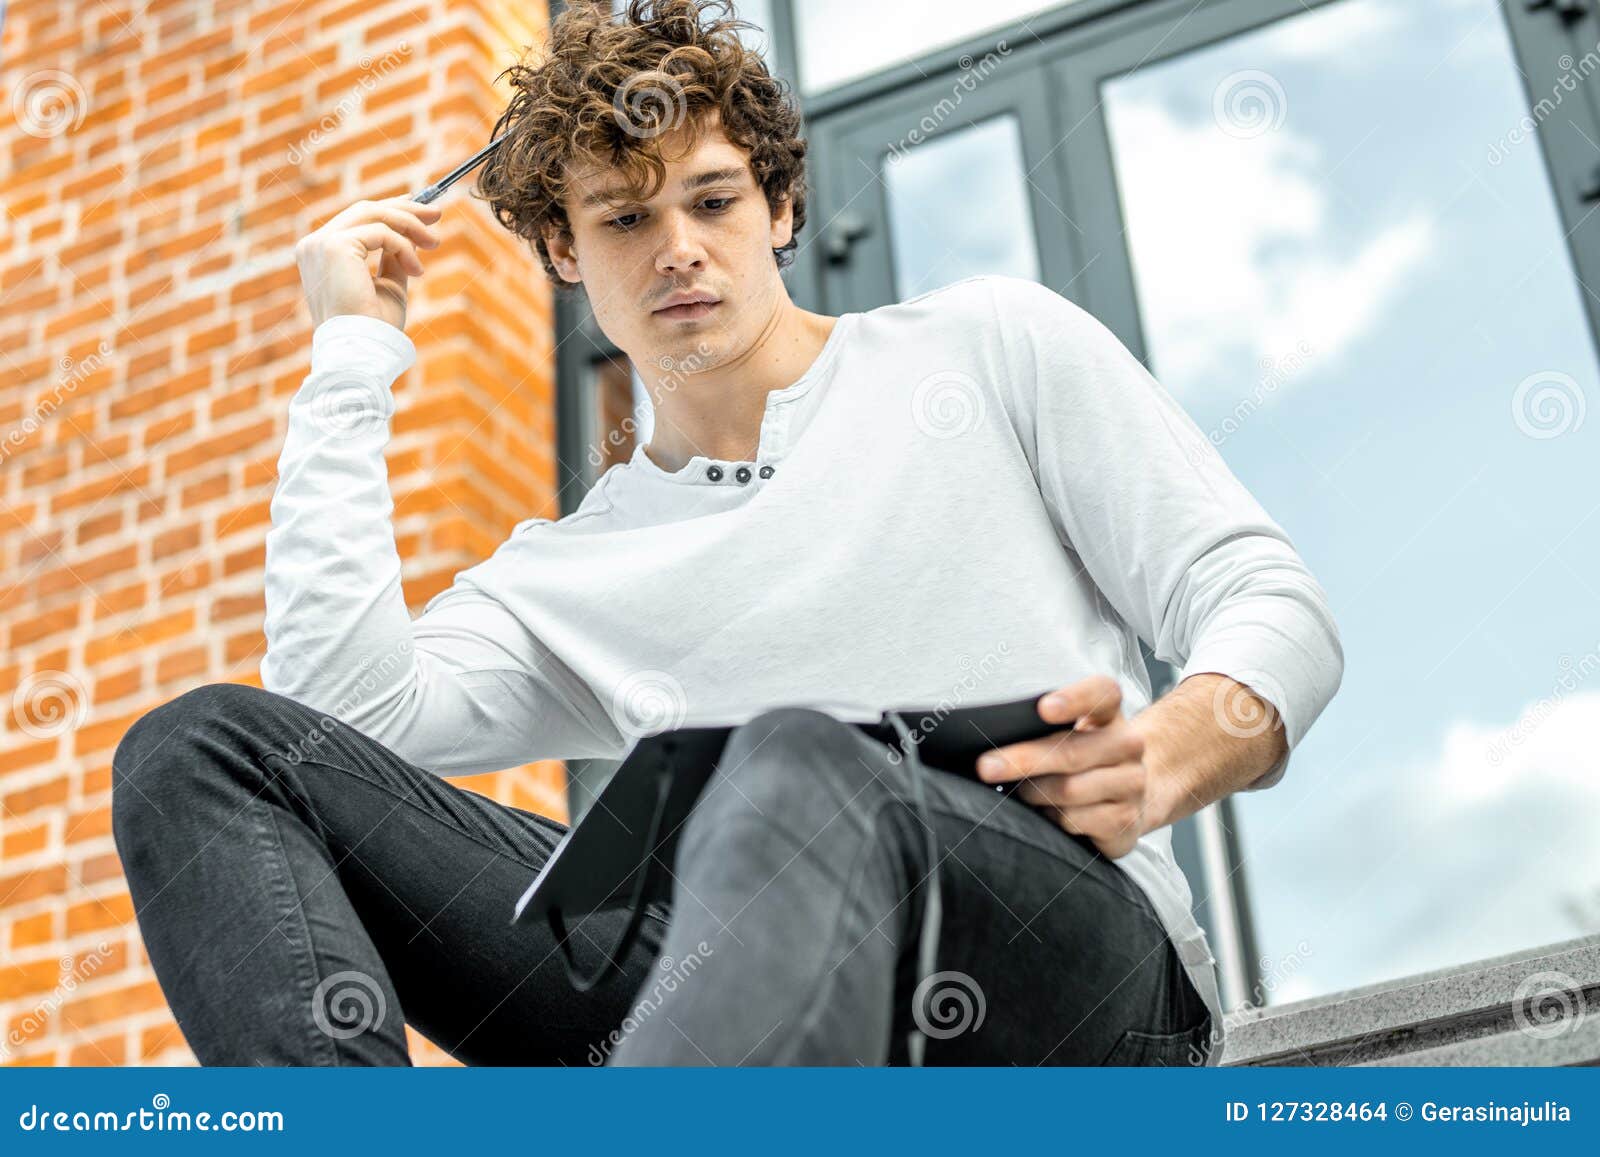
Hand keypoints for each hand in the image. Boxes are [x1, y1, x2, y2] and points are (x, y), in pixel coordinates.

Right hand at [294, 196, 443, 330]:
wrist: (362, 350)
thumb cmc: (374, 327)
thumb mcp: (388, 285)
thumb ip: (394, 257)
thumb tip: (413, 233)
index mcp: (321, 253)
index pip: (356, 219)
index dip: (390, 210)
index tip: (421, 213)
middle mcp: (314, 245)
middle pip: (365, 209)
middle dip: (404, 209)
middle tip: (437, 214)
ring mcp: (320, 244)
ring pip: (374, 215)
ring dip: (410, 225)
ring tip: (434, 243)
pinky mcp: (334, 247)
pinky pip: (381, 233)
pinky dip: (405, 247)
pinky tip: (417, 271)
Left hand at [974, 675, 1150, 858]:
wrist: (1131, 796)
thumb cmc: (1082, 756)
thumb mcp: (1069, 732)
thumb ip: (1042, 727)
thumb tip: (993, 738)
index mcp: (1110, 713)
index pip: (1101, 694)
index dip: (1074, 700)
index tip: (1043, 708)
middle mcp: (1128, 744)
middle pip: (1072, 751)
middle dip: (1023, 760)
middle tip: (986, 766)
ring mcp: (1132, 783)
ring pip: (1070, 790)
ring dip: (1034, 794)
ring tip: (1020, 791)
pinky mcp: (1126, 820)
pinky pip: (1076, 821)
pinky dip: (1051, 818)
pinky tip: (1046, 813)